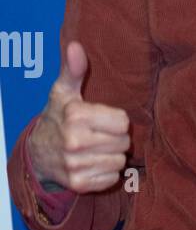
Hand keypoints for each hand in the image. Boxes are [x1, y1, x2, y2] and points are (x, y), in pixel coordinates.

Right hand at [27, 40, 129, 192]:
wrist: (38, 154)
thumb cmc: (58, 118)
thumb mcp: (64, 92)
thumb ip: (74, 70)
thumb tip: (75, 45)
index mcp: (75, 115)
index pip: (123, 122)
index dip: (115, 120)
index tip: (101, 120)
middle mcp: (74, 141)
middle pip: (124, 143)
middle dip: (115, 139)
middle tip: (98, 135)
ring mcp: (75, 165)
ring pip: (119, 161)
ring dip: (111, 156)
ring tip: (95, 149)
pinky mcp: (79, 184)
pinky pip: (112, 178)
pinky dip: (105, 173)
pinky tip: (91, 164)